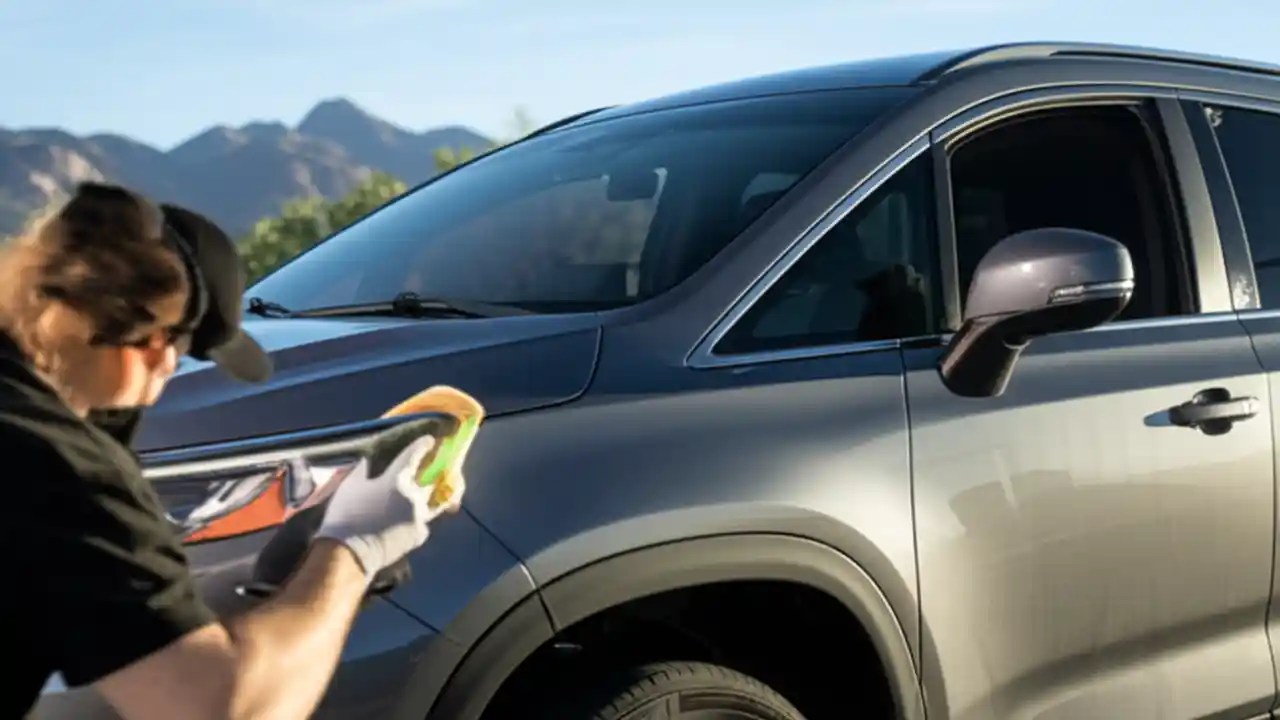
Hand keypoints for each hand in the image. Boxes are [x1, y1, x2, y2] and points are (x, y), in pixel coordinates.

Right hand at [313, 423, 457, 583]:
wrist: (350, 553)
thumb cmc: (346, 515)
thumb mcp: (350, 486)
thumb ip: (362, 470)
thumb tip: (366, 461)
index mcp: (397, 479)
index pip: (414, 456)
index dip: (423, 446)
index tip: (429, 440)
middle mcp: (414, 496)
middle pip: (430, 479)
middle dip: (430, 473)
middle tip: (427, 470)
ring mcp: (419, 516)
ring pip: (431, 502)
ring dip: (427, 498)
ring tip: (423, 497)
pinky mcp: (419, 534)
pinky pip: (423, 522)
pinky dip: (416, 519)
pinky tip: (407, 521)